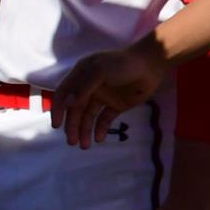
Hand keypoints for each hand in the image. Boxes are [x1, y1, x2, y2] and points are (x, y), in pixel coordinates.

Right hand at [51, 39, 168, 148]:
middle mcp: (89, 88)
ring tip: (84, 145)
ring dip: (84, 130)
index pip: (63, 94)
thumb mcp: (100, 71)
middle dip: (73, 126)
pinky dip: (100, 129)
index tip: (57, 126)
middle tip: (72, 142)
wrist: (151, 65)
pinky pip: (104, 119)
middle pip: (76, 109)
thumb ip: (84, 87)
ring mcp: (103, 97)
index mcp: (80, 76)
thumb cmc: (123, 63)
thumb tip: (68, 104)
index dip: (58, 109)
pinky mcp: (116, 105)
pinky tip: (98, 139)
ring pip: (89, 117)